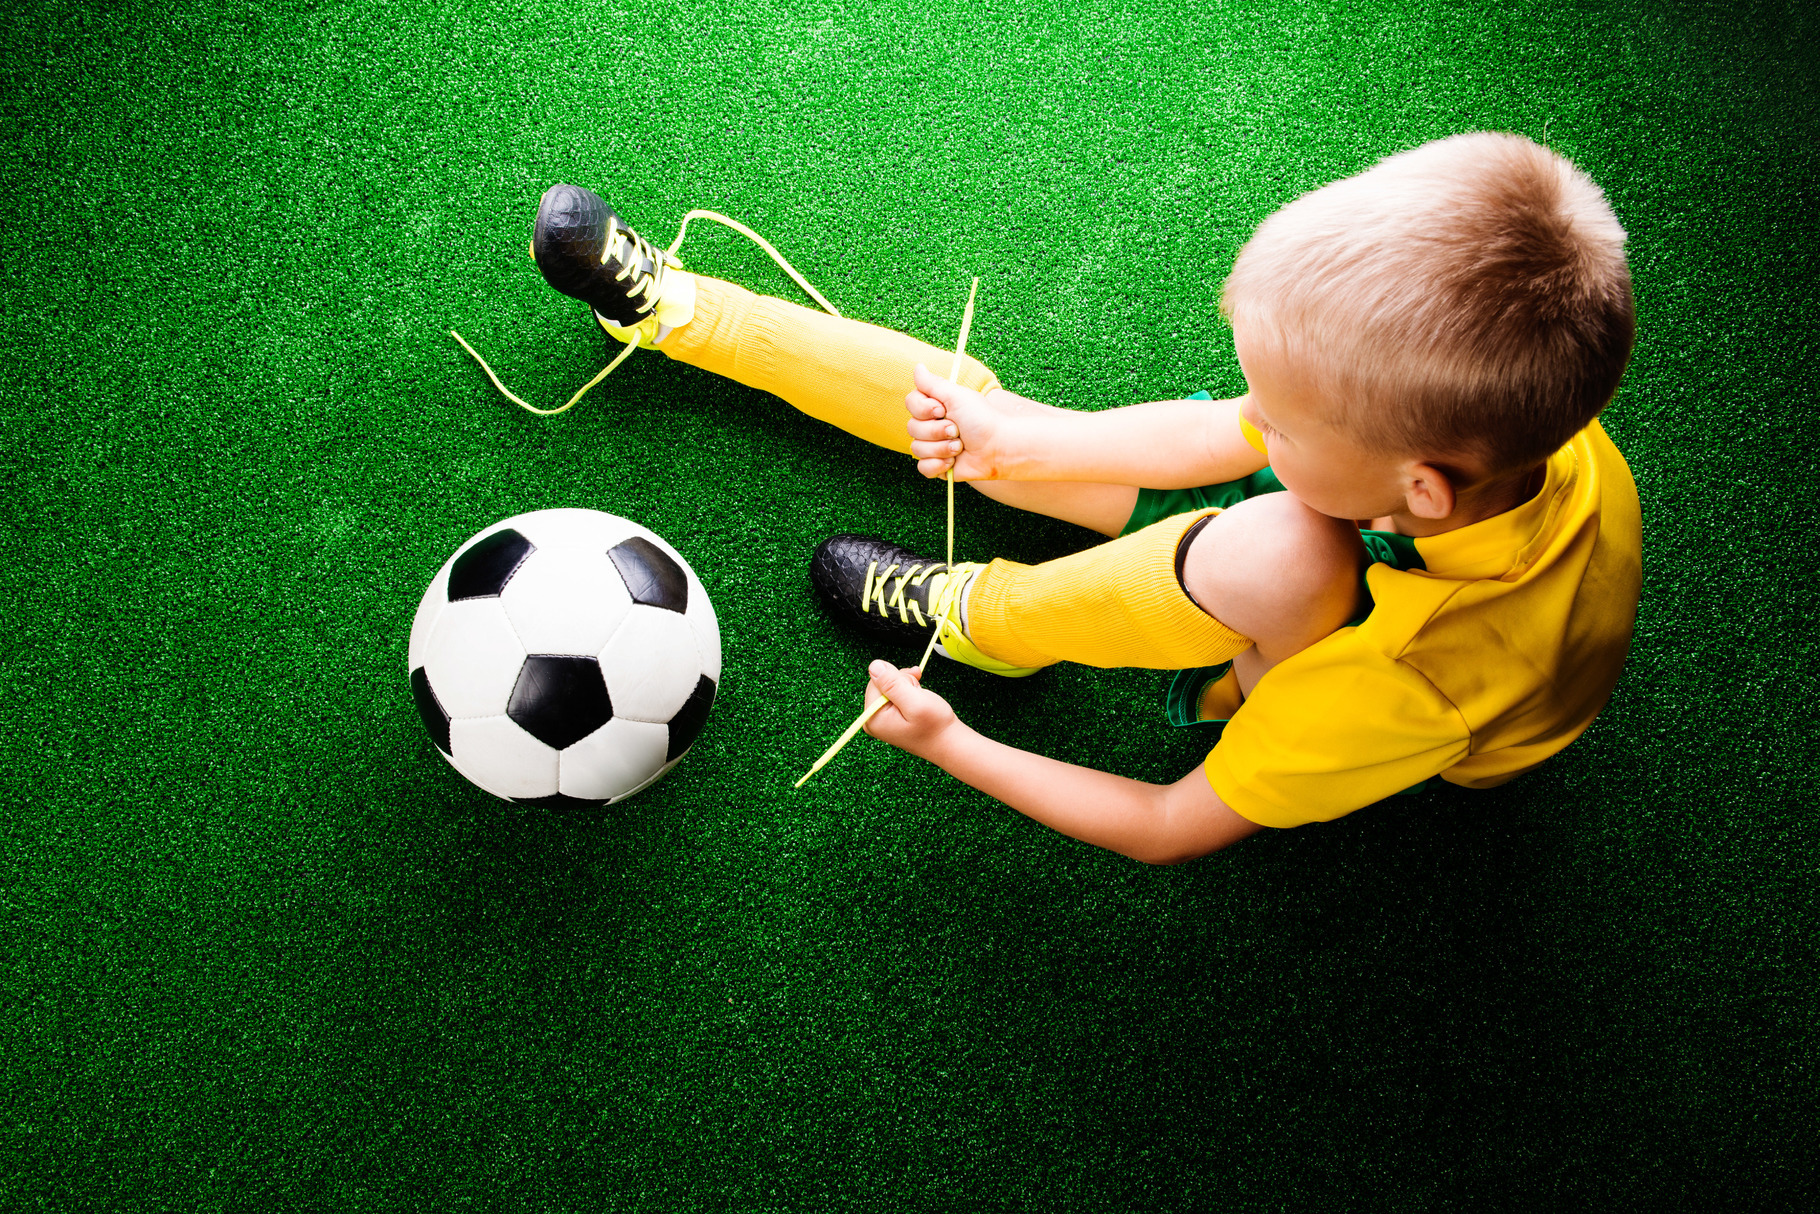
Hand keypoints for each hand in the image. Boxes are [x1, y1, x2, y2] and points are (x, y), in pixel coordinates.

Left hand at [860, 660, 959, 756]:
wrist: (947, 742)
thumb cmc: (934, 725)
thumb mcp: (915, 701)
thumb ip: (892, 683)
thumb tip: (874, 665)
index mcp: (873, 718)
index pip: (875, 682)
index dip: (896, 677)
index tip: (915, 681)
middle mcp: (872, 720)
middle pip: (880, 684)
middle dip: (901, 682)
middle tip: (918, 691)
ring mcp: (880, 720)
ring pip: (887, 687)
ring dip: (906, 687)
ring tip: (919, 698)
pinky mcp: (888, 718)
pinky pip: (893, 696)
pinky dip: (907, 693)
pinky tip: (917, 699)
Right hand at [905, 363, 1018, 480]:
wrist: (998, 447)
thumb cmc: (982, 419)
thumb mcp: (957, 396)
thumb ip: (933, 383)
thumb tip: (918, 366)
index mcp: (934, 407)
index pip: (911, 404)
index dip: (924, 409)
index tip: (942, 409)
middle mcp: (931, 426)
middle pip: (912, 428)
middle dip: (937, 431)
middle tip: (957, 430)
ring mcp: (933, 447)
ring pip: (917, 449)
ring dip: (942, 448)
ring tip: (960, 446)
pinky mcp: (938, 466)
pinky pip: (923, 468)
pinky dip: (938, 465)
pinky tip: (954, 461)